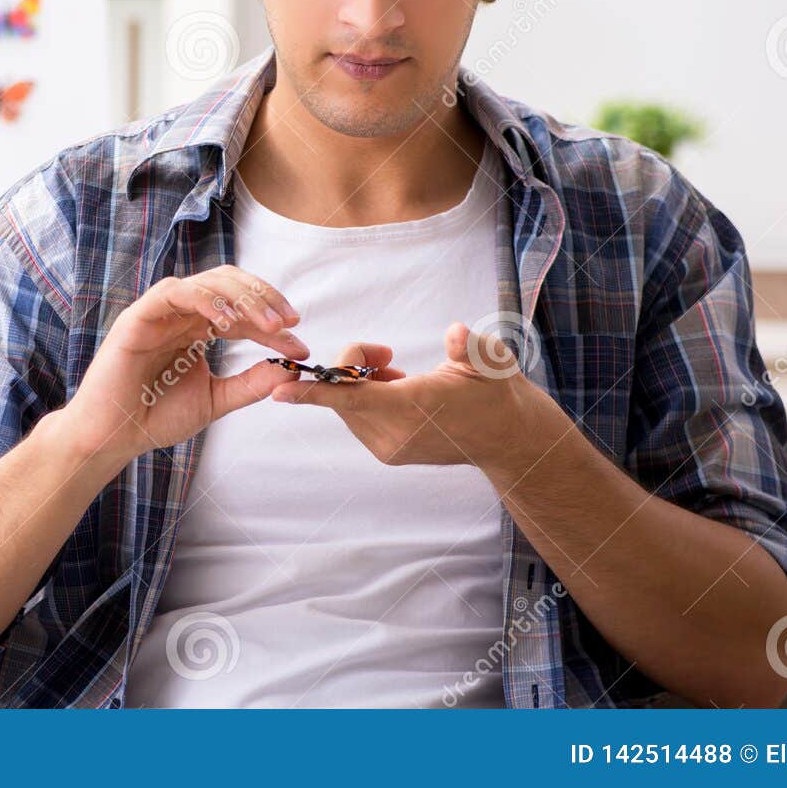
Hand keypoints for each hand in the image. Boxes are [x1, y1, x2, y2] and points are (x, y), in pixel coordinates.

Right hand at [57, 267, 313, 471]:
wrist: (114, 437)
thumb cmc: (154, 417)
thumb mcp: (215, 400)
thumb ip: (249, 384)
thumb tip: (290, 370)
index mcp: (196, 328)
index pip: (242, 311)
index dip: (273, 322)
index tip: (299, 345)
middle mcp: (180, 314)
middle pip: (229, 284)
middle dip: (264, 298)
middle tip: (290, 323)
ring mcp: (159, 312)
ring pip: (207, 282)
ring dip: (244, 298)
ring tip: (269, 325)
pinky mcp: (138, 317)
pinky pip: (174, 293)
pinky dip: (206, 300)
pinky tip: (229, 322)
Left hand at [270, 322, 570, 475]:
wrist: (508, 438)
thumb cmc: (497, 392)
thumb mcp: (491, 361)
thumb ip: (470, 347)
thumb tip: (456, 334)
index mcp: (415, 407)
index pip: (353, 397)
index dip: (314, 391)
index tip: (278, 389)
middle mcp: (396, 434)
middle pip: (345, 392)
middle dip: (353, 366)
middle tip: (386, 354)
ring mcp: (390, 448)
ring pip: (348, 404)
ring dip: (359, 381)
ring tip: (397, 371)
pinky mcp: (388, 453)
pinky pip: (357, 417)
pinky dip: (364, 396)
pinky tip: (394, 387)